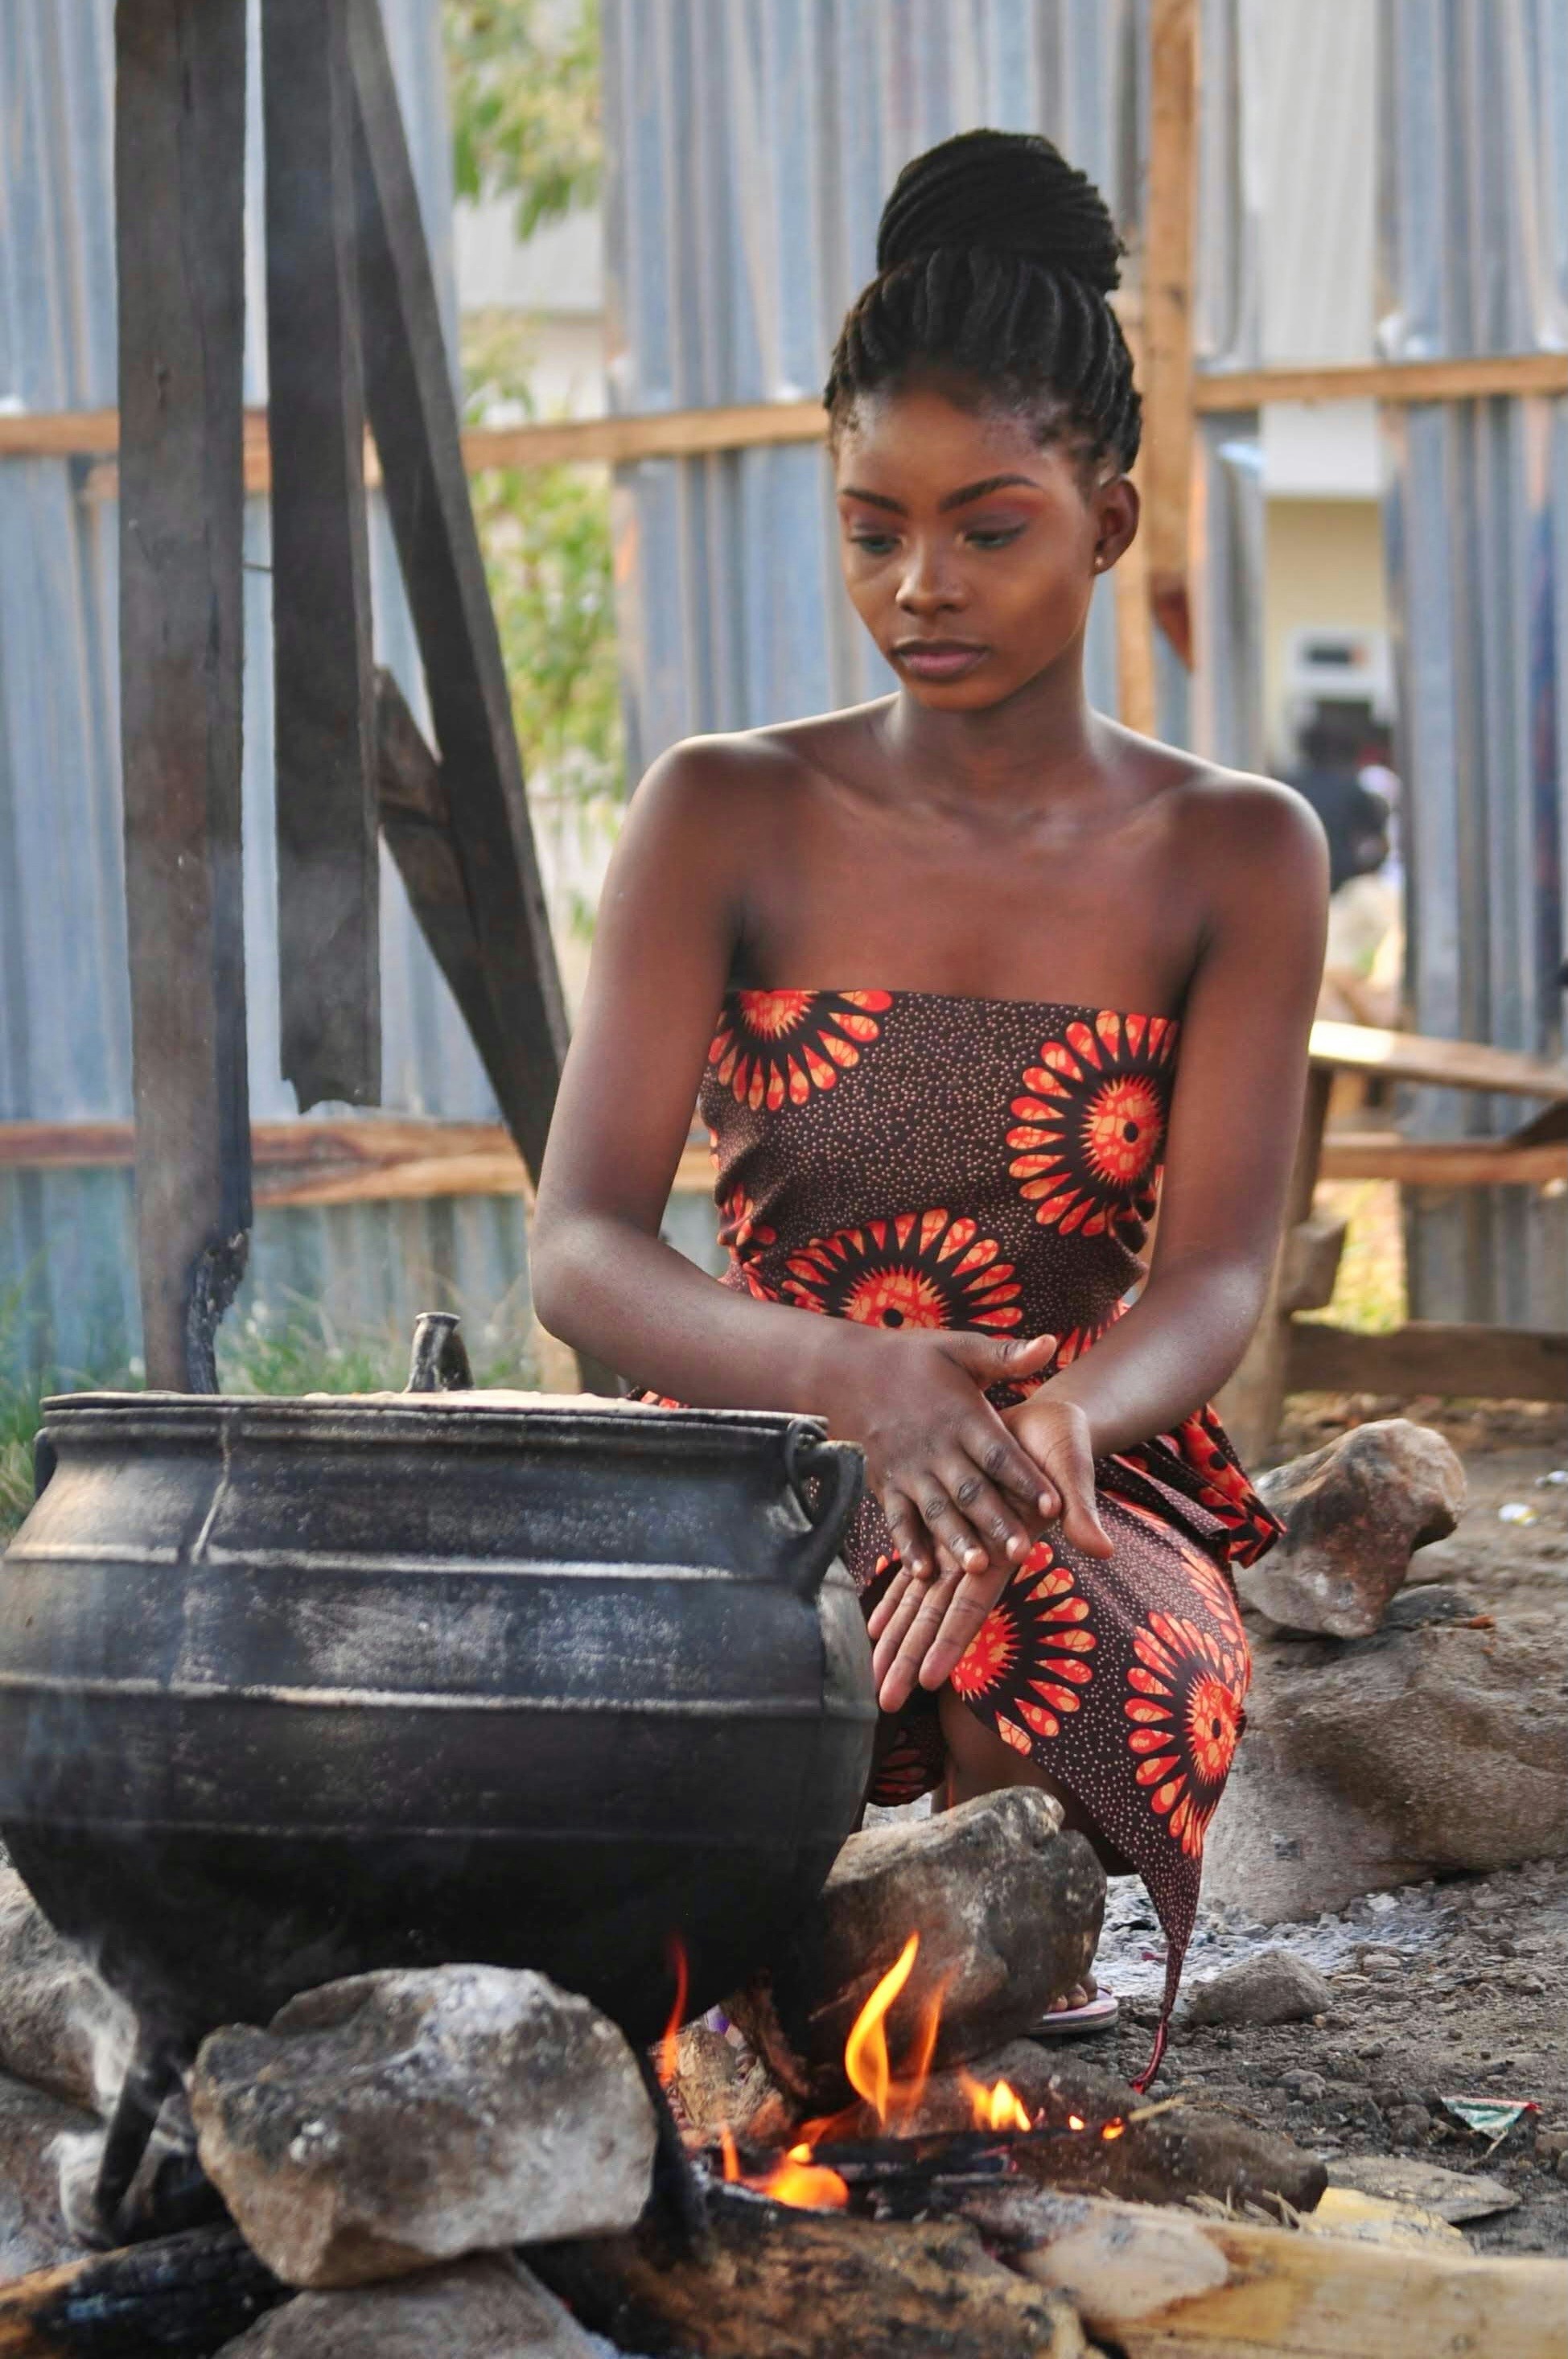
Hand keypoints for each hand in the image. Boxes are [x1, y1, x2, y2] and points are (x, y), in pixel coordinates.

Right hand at [818, 1328, 1064, 1584]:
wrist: (849, 1371)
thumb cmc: (915, 1359)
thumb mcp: (961, 1348)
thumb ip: (1006, 1355)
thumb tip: (1050, 1345)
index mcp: (962, 1415)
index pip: (1000, 1453)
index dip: (1026, 1479)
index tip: (1055, 1504)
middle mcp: (936, 1447)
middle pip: (971, 1490)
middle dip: (997, 1521)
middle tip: (1024, 1550)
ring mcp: (909, 1470)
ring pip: (937, 1510)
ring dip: (957, 1540)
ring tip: (978, 1568)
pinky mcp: (887, 1484)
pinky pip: (897, 1519)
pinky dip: (908, 1545)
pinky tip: (922, 1572)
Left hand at [871, 1391, 1113, 1714]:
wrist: (1043, 1423)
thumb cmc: (1063, 1447)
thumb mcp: (1073, 1474)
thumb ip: (1081, 1512)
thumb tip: (1101, 1548)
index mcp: (1005, 1551)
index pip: (972, 1606)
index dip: (950, 1641)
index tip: (930, 1679)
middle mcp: (980, 1558)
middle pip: (938, 1617)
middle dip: (912, 1658)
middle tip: (886, 1700)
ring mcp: (962, 1547)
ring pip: (921, 1602)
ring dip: (898, 1639)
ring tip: (872, 1677)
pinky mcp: (948, 1529)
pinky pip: (915, 1571)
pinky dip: (895, 1598)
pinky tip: (873, 1627)